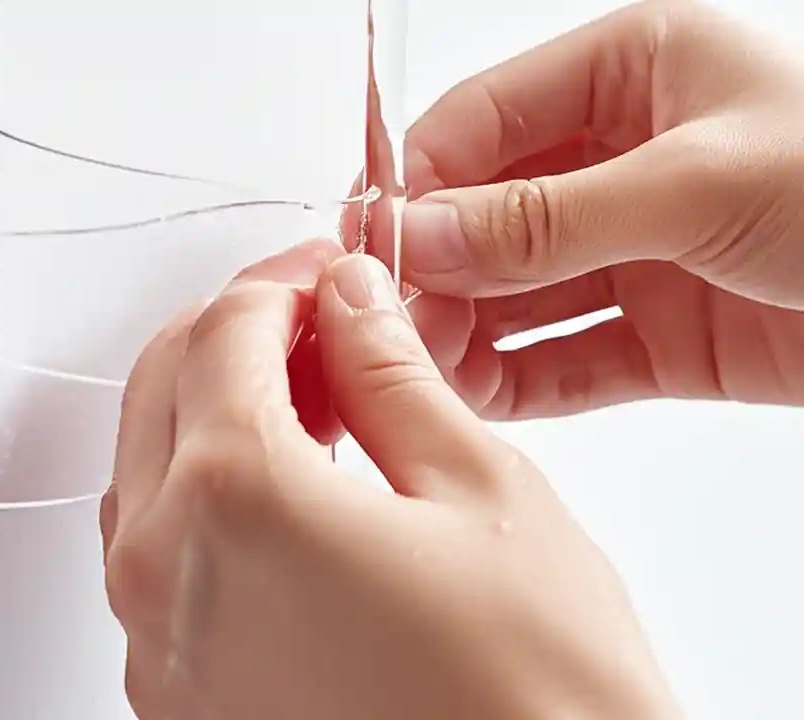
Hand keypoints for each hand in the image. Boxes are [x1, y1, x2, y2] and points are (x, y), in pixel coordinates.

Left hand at [100, 240, 678, 718]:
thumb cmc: (535, 701)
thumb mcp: (480, 493)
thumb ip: (392, 376)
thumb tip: (353, 303)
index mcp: (234, 500)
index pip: (226, 332)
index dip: (284, 282)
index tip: (330, 275)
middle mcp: (164, 577)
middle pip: (162, 388)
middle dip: (237, 335)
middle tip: (322, 324)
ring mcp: (158, 648)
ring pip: (147, 471)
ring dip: (213, 412)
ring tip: (313, 403)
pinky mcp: (176, 699)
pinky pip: (157, 559)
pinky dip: (205, 500)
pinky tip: (285, 494)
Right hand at [350, 0, 803, 418]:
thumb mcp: (699, 180)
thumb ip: (549, 217)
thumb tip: (421, 235)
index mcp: (630, 74)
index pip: (481, 122)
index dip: (420, 182)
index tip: (376, 245)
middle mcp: (623, 159)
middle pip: (488, 214)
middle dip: (438, 269)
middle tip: (390, 323)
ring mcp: (639, 250)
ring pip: (519, 293)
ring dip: (467, 331)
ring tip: (419, 370)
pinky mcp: (662, 334)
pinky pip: (566, 356)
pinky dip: (518, 380)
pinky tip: (474, 397)